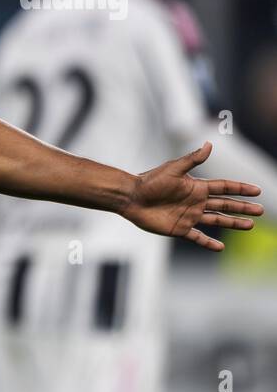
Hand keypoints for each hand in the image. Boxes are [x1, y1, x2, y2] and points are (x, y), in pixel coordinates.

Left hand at [123, 142, 263, 250]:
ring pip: (216, 220)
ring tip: (250, 225)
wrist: (131, 197)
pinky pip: (197, 237)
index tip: (257, 191)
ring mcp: (189, 216)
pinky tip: (220, 247)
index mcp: (197, 187)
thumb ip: (193, 160)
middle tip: (260, 210)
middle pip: (225, 204)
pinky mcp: (179, 229)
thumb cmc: (150, 181)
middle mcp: (196, 202)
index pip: (224, 188)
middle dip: (243, 207)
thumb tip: (209, 144)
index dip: (240, 189)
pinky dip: (208, 243)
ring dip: (233, 223)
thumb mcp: (173, 169)